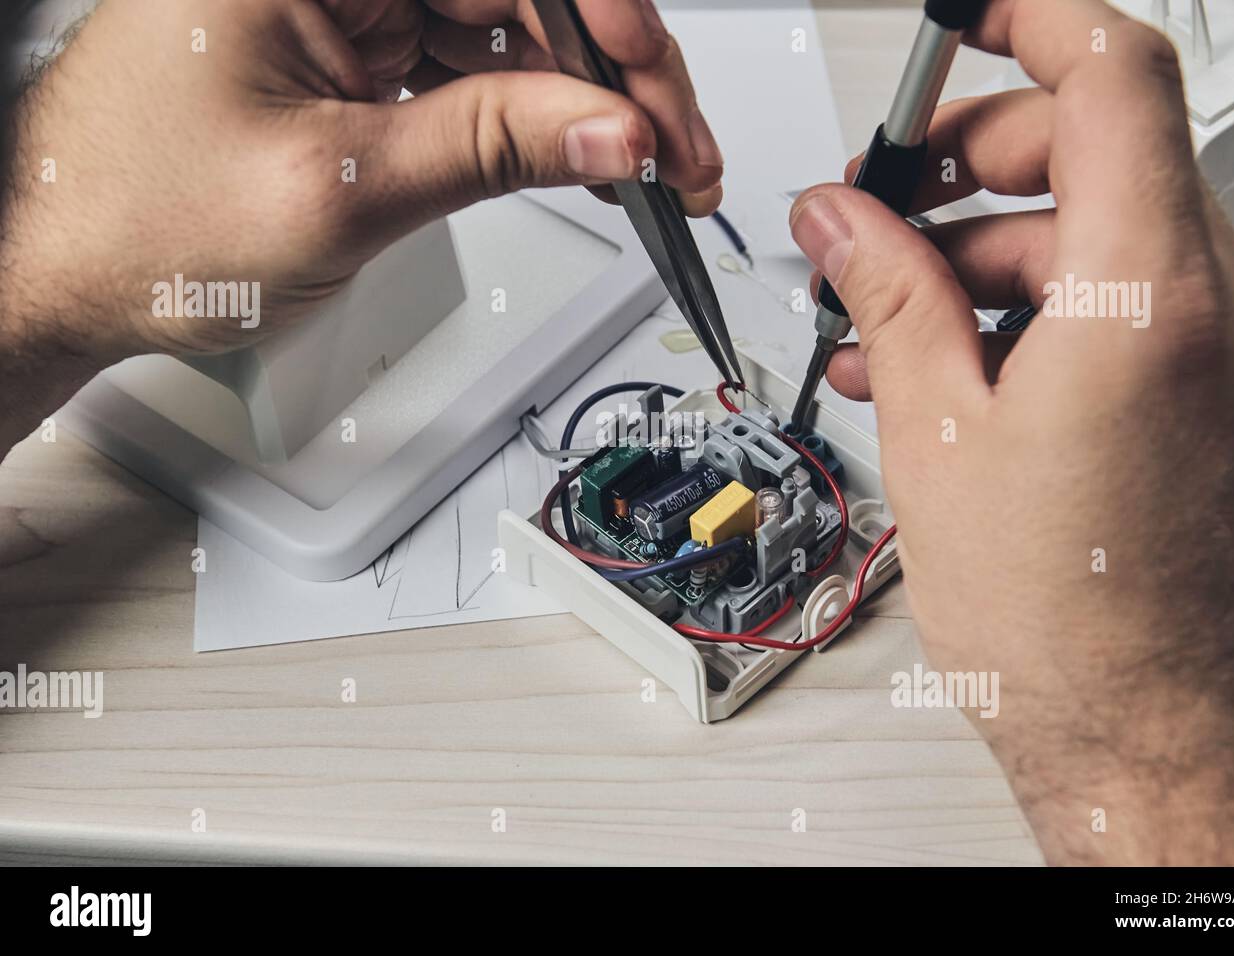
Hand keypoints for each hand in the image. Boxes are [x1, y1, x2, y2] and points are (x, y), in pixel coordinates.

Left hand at [0, 0, 721, 362]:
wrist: (62, 271)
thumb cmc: (138, 222)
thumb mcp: (339, 191)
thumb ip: (488, 148)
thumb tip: (610, 129)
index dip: (604, 21)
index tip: (654, 97)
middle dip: (615, 74)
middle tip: (676, 152)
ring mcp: (344, 5)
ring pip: (507, 30)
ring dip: (585, 102)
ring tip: (645, 171)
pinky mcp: (354, 52)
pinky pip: (468, 68)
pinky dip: (530, 117)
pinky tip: (579, 154)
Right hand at [790, 0, 1233, 863]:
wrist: (1161, 754)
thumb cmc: (1067, 635)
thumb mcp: (935, 438)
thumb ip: (886, 296)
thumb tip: (838, 219)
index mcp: (1149, 300)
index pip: (1112, 75)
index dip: (1031, 19)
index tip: (967, 19)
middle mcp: (1228, 314)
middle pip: (1098, 154)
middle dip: (972, 164)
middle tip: (879, 208)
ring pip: (1107, 241)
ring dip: (991, 255)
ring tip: (888, 318)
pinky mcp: (1233, 406)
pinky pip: (1135, 314)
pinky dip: (1044, 315)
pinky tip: (954, 367)